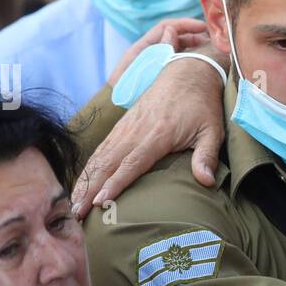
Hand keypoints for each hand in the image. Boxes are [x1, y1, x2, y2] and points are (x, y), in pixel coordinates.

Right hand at [71, 55, 226, 218]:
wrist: (187, 71)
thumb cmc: (203, 105)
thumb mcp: (212, 130)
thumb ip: (207, 156)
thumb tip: (207, 182)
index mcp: (158, 134)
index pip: (132, 163)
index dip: (115, 183)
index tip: (100, 202)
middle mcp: (136, 130)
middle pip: (108, 163)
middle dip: (91, 189)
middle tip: (78, 213)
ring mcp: (126, 126)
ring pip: (100, 156)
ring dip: (85, 180)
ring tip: (73, 204)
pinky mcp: (123, 125)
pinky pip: (102, 147)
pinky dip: (89, 166)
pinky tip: (81, 183)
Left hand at [106, 18, 208, 86]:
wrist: (120, 113)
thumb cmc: (129, 91)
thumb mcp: (146, 68)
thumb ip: (158, 50)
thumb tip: (171, 30)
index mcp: (142, 47)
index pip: (166, 27)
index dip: (185, 25)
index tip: (202, 27)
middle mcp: (149, 52)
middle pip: (174, 36)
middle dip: (193, 36)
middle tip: (212, 41)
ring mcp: (155, 63)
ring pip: (177, 49)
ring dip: (193, 47)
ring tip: (210, 52)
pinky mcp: (161, 75)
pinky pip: (177, 62)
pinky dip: (189, 59)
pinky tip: (201, 64)